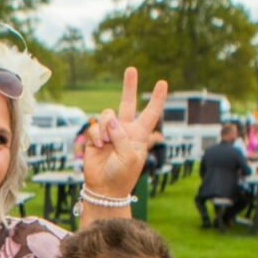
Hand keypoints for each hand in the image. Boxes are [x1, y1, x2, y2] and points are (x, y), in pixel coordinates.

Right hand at [80, 66, 169, 201]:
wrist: (104, 188)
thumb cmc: (122, 175)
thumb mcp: (130, 157)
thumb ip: (123, 136)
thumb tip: (111, 120)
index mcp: (139, 135)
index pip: (150, 113)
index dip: (157, 98)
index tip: (163, 82)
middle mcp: (125, 130)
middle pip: (127, 103)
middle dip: (129, 86)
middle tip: (131, 69)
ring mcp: (109, 133)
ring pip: (107, 115)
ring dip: (106, 127)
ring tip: (106, 143)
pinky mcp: (95, 138)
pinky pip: (94, 127)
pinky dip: (96, 136)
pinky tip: (99, 146)